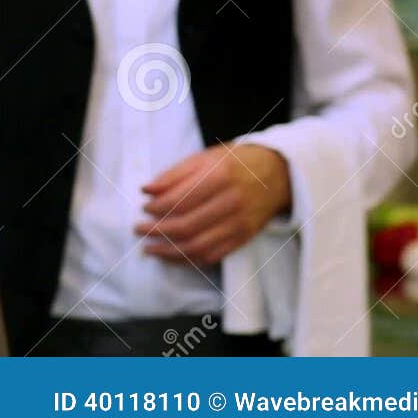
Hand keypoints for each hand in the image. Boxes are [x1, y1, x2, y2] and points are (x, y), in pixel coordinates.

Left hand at [136, 143, 291, 264]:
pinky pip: (213, 255)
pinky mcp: (244, 238)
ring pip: (198, 246)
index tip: (143, 209)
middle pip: (187, 226)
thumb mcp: (205, 157)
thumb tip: (146, 190)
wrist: (278, 173)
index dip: (157, 208)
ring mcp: (239, 223)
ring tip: (149, 249)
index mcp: (219, 177)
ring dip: (168, 252)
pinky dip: (188, 259)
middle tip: (138, 229)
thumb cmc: (235, 162)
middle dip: (157, 231)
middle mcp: (231, 202)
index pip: (180, 200)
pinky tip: (171, 255)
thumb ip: (174, 175)